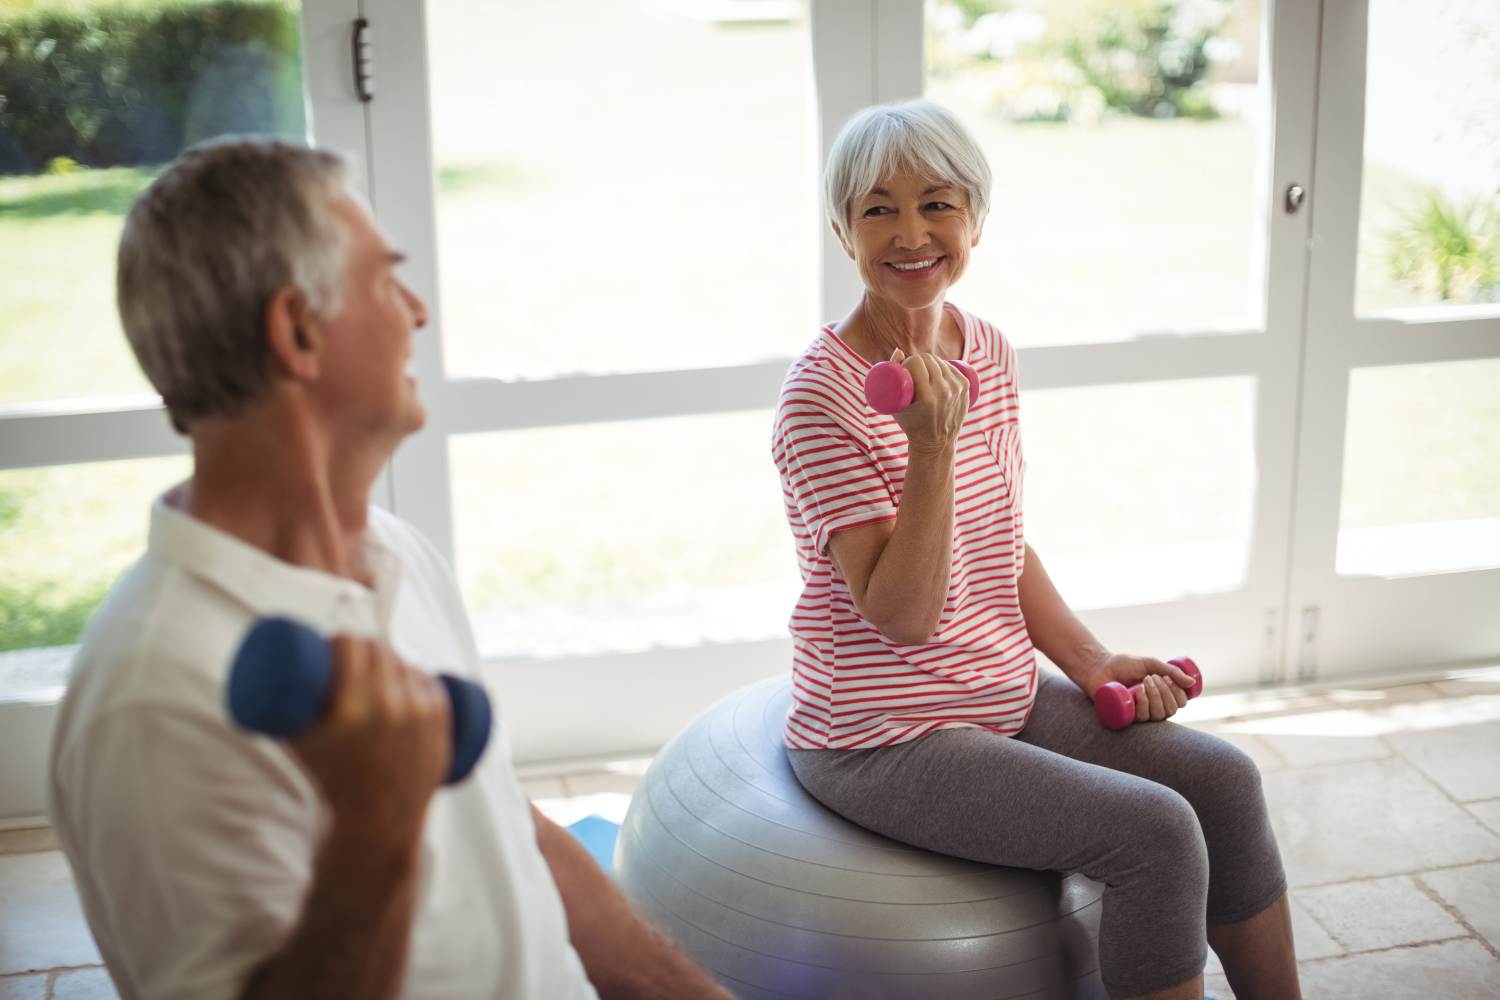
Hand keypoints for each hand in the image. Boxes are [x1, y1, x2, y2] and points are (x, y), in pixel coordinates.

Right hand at [290, 636, 450, 850]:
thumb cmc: (332, 781)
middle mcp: (389, 707)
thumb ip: (281, 712)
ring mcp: (419, 714)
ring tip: (378, 670)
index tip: (334, 644)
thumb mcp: (300, 744)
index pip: (352, 647)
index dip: (343, 639)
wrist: (378, 821)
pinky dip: (418, 677)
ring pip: (406, 666)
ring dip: (392, 662)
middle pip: (380, 652)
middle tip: (353, 656)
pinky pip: (430, 682)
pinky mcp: (440, 722)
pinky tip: (410, 675)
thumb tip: (265, 679)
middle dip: (365, 648)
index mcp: (352, 709)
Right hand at [889, 348, 968, 455]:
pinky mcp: (964, 387)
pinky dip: (943, 366)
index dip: (908, 361)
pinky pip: (951, 367)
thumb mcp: (896, 405)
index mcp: (926, 396)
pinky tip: (937, 370)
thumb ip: (892, 377)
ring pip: (940, 361)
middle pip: (929, 359)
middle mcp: (943, 391)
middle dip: (918, 360)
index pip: (917, 362)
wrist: (936, 442)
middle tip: (912, 369)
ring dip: (930, 362)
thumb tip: (899, 350)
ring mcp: (956, 389)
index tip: (904, 369)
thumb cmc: (910, 423)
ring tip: (923, 371)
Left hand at [1081, 651, 1196, 723]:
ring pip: (1157, 715)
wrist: (1101, 666)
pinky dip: (1143, 704)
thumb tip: (1192, 682)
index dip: (1178, 693)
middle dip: (1166, 693)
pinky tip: (1138, 692)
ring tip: (1144, 681)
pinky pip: (1141, 718)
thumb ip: (1171, 671)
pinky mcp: (1126, 718)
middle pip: (1170, 710)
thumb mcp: (1150, 664)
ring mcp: (1139, 714)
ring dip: (1155, 697)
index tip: (1167, 678)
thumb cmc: (1124, 665)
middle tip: (1153, 677)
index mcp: (1161, 697)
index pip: (1179, 703)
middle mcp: (1152, 708)